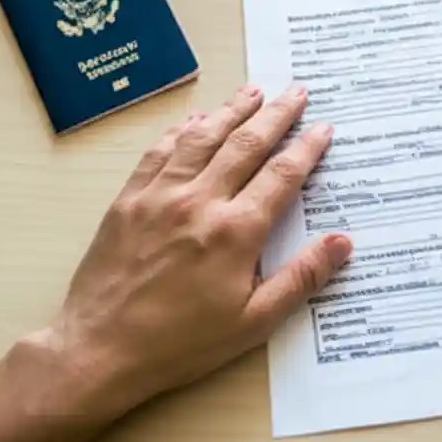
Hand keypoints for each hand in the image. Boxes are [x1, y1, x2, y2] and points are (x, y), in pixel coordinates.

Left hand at [30, 83, 351, 419]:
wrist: (100, 350)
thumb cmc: (181, 343)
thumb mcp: (253, 322)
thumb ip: (301, 278)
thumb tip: (342, 242)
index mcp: (235, 232)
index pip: (281, 175)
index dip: (306, 148)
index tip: (322, 128)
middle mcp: (199, 202)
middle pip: (246, 144)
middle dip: (276, 114)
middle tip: (296, 91)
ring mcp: (159, 196)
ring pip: (202, 137)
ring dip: (231, 110)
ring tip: (253, 91)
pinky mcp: (128, 200)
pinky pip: (160, 151)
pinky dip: (182, 129)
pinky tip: (196, 119)